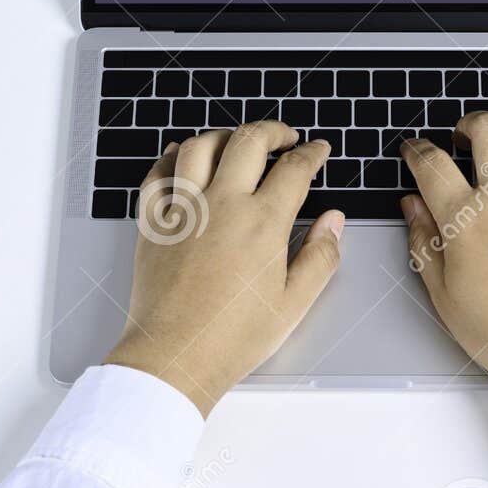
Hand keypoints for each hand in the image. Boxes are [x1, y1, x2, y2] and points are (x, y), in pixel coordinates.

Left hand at [104, 121, 343, 415]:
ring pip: (200, 147)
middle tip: (285, 136)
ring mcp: (184, 210)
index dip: (312, 154)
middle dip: (273, 131)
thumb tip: (333, 221)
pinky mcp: (154, 224)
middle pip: (248, 142)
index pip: (294, 169)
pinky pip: (158, 175)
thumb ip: (320, 257)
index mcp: (262, 223)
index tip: (318, 150)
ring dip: (224, 136)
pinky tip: (182, 155)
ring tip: (238, 142)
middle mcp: (222, 205)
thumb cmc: (233, 338)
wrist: (175, 357)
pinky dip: (170, 157)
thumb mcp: (294, 304)